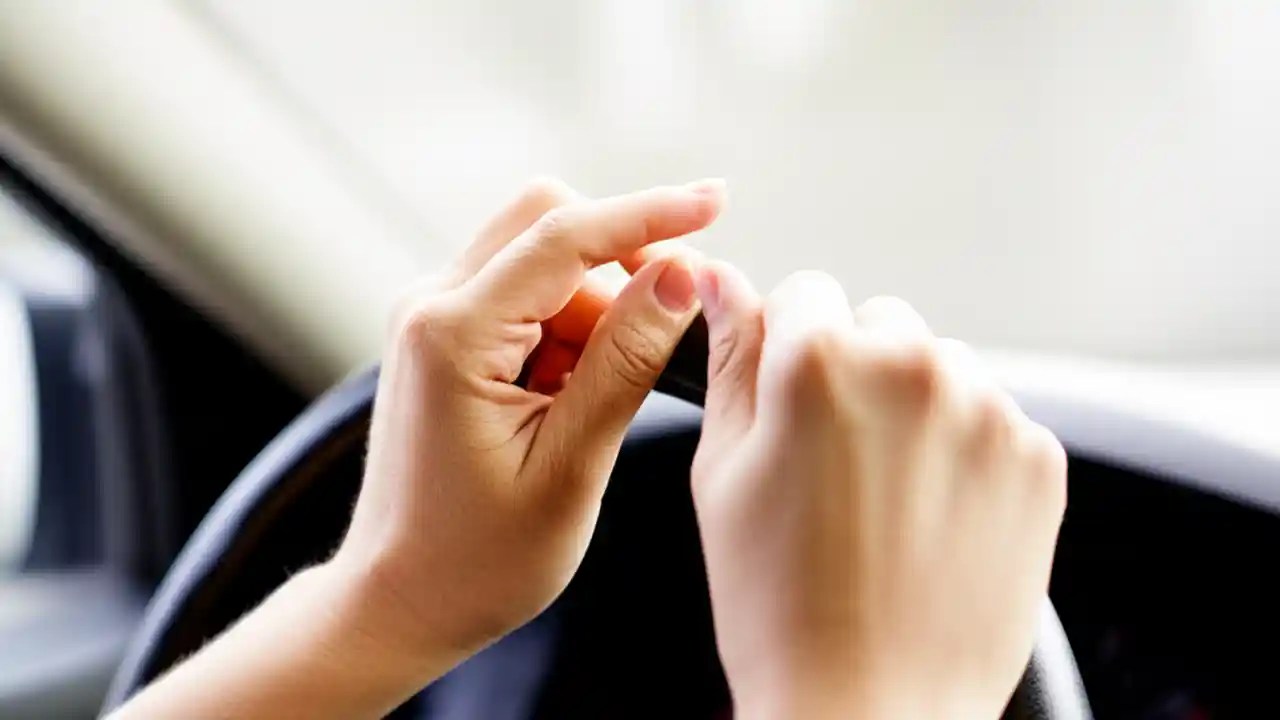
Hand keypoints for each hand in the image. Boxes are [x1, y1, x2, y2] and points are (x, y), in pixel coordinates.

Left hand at [331, 178, 721, 675]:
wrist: (401, 599)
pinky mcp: (442, 336)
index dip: (648, 213)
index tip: (714, 201)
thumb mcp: (571, 466)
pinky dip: (567, 330)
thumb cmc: (479, 558)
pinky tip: (569, 399)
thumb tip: (681, 275)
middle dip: (619, 259)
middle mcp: (430, 306)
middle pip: (546, 221)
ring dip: (593, 308)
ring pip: (540, 259)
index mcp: (453, 335)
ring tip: (593, 404)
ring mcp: (430, 317)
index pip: (565, 236)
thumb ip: (626, 362)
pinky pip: (522, 295)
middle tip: (667, 327)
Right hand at [690, 266, 1067, 718]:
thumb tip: (719, 281)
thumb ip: (730, 360)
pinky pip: (992, 418)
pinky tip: (930, 515)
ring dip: (915, 407)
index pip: (805, 292)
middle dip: (855, 371)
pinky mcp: (1038, 457)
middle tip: (833, 460)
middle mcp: (914, 368)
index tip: (788, 398)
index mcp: (821, 362)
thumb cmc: (777, 604)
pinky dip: (966, 451)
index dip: (787, 347)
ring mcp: (988, 411)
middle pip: (878, 323)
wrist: (871, 706)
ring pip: (940, 367)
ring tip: (885, 496)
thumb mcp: (723, 473)